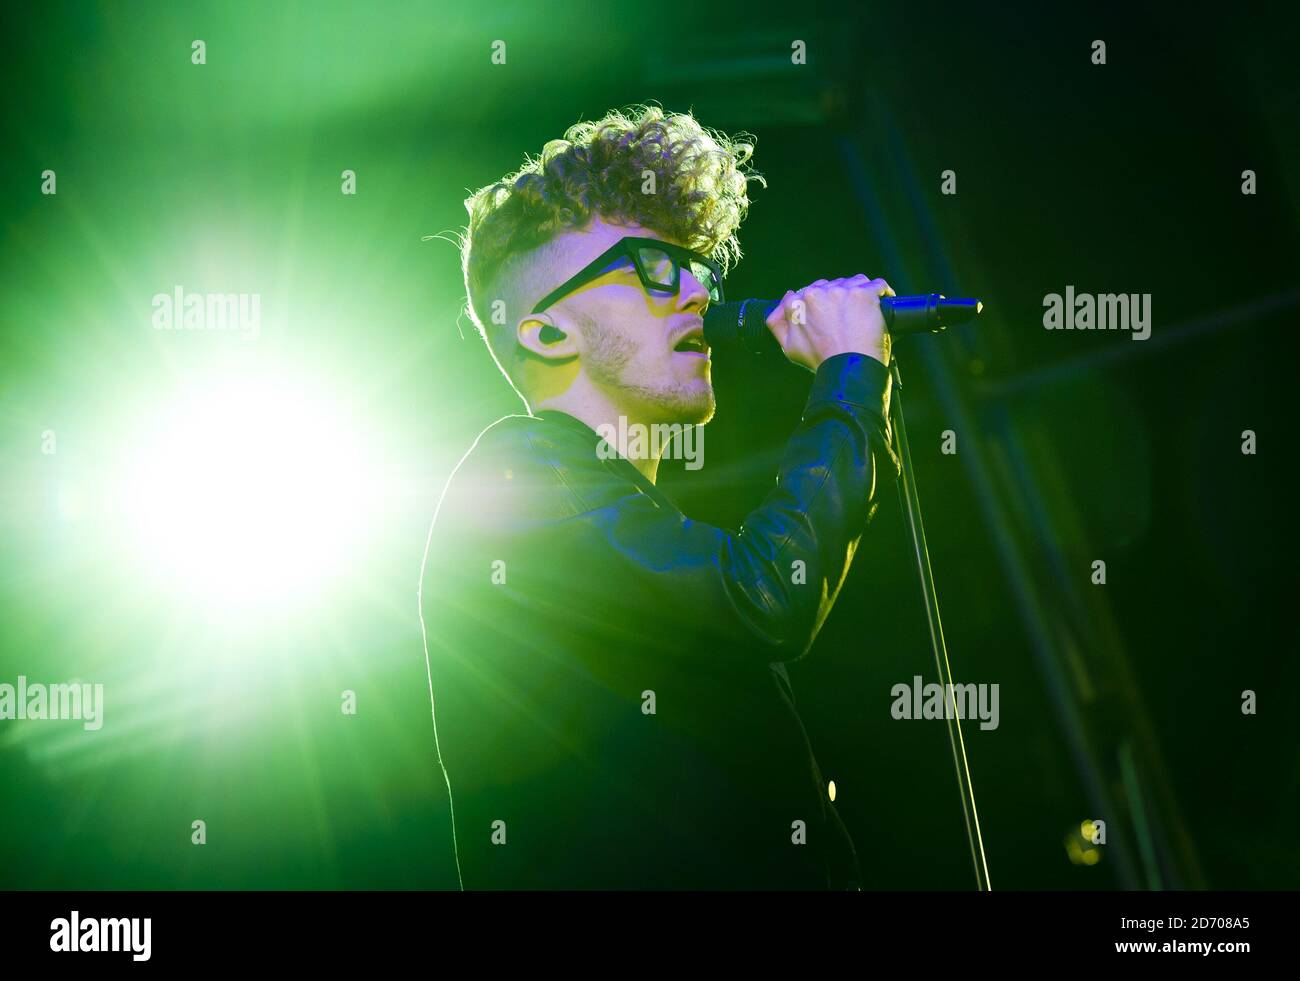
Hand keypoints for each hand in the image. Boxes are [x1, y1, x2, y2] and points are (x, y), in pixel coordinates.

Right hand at [765, 275, 893, 370]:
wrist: (848, 369)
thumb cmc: (822, 360)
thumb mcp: (789, 348)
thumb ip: (778, 324)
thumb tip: (784, 301)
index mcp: (797, 303)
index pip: (810, 291)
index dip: (822, 303)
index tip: (831, 314)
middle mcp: (817, 292)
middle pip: (832, 285)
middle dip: (840, 298)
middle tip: (847, 319)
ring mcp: (841, 291)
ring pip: (853, 283)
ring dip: (859, 295)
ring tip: (863, 315)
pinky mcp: (864, 293)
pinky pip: (877, 285)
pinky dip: (882, 293)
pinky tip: (881, 304)